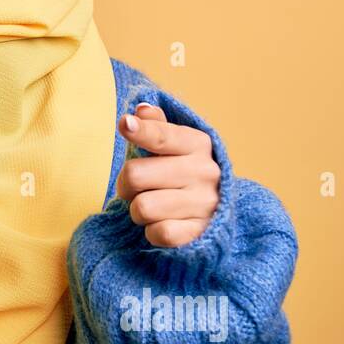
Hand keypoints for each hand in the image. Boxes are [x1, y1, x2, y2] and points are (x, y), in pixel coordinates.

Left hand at [115, 102, 219, 247]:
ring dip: (138, 211)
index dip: (141, 131)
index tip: (125, 124)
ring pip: (142, 207)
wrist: (219, 213)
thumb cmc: (183, 172)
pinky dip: (152, 232)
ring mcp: (205, 203)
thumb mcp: (175, 145)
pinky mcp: (200, 232)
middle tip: (138, 188)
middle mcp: (204, 171)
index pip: (162, 136)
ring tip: (154, 207)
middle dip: (126, 185)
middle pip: (135, 175)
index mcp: (197, 144)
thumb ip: (157, 126)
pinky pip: (157, 233)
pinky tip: (164, 224)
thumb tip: (141, 109)